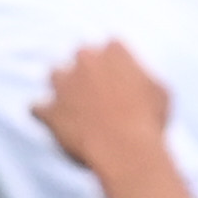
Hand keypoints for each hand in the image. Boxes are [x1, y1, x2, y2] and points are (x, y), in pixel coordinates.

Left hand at [33, 41, 174, 174]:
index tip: (119, 79)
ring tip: (74, 107)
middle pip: (80, 57)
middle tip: (97, 93)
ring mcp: (63, 83)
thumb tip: (139, 80)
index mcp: (114, 50)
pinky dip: (44, 115)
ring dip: (62, 88)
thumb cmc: (149, 122)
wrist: (126, 150)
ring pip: (55, 75)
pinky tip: (54, 125)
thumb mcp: (161, 93)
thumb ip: (145, 77)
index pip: (110, 47)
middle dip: (87, 71)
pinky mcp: (49, 109)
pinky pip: (37, 108)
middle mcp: (85, 59)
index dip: (114, 65)